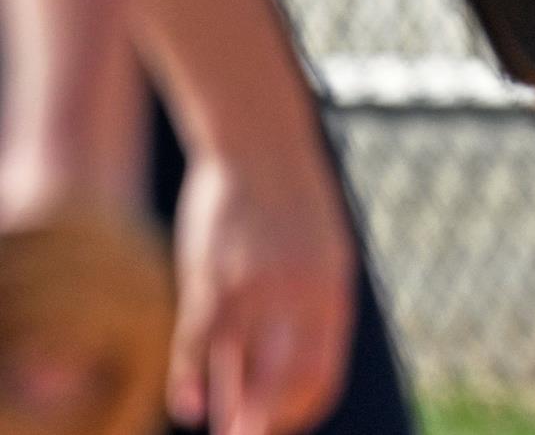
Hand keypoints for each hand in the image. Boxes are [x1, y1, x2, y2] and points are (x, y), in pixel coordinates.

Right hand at [167, 146, 355, 434]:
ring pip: (234, 370)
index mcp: (330, 291)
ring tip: (226, 433)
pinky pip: (196, 344)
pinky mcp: (207, 278)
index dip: (302, 410)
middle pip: (282, 383)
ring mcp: (249, 289)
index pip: (320, 375)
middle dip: (267, 424)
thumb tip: (305, 359)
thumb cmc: (295, 203)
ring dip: (229, 410)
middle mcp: (295, 296)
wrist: (261, 143)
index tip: (284, 425)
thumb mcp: (324, 252)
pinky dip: (191, 380)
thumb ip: (316, 305)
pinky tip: (189, 406)